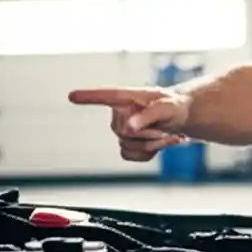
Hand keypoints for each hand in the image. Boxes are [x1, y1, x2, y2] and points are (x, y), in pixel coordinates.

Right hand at [68, 87, 192, 161]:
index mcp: (127, 97)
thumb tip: (128, 127)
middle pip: (125, 131)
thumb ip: (148, 115)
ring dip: (151, 144)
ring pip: (128, 146)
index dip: (88, 97)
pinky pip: (130, 156)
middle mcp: (119, 113)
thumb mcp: (167, 107)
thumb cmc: (173, 106)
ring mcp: (120, 130)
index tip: (72, 96)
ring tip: (164, 133)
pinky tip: (156, 144)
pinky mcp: (125, 146)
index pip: (104, 96)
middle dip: (148, 133)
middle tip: (165, 126)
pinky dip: (147, 154)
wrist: (179, 119)